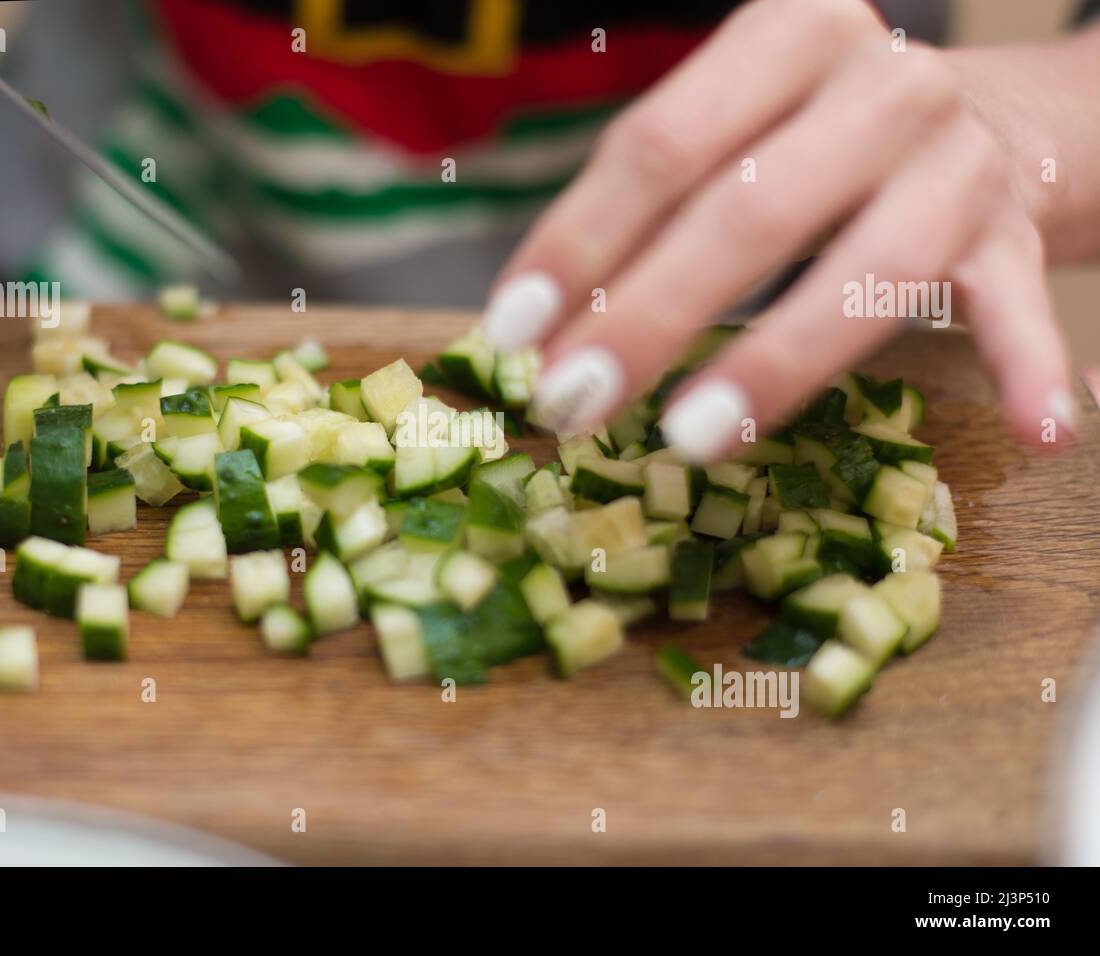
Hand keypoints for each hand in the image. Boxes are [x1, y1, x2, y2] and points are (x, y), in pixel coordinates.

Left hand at [482, 0, 1086, 459]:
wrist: (997, 116)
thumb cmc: (822, 138)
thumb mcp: (741, 132)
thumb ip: (656, 209)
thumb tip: (543, 329)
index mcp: (787, 36)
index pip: (659, 146)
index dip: (578, 241)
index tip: (514, 331)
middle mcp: (880, 85)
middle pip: (747, 211)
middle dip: (647, 316)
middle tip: (573, 402)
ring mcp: (955, 159)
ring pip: (864, 269)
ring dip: (774, 363)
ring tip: (695, 440)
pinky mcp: (1017, 230)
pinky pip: (1015, 304)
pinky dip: (1028, 367)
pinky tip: (1035, 431)